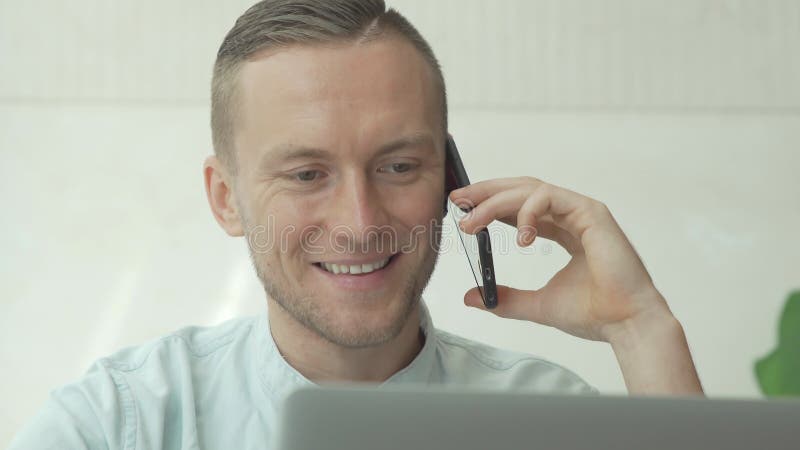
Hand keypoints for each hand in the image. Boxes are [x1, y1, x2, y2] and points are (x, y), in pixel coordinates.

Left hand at [451, 176, 670, 342]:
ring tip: (473, 223)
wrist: (625, 324)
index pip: (521, 206)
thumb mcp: (536, 305)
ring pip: (531, 190)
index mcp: (563, 230)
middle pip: (522, 189)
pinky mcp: (592, 213)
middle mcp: (572, 216)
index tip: (462, 209)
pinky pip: (550, 198)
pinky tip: (519, 237)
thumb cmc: (594, 313)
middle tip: (457, 200)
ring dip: (495, 203)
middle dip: (486, 192)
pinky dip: (528, 212)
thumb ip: (505, 297)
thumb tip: (471, 296)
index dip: (490, 204)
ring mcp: (583, 211)